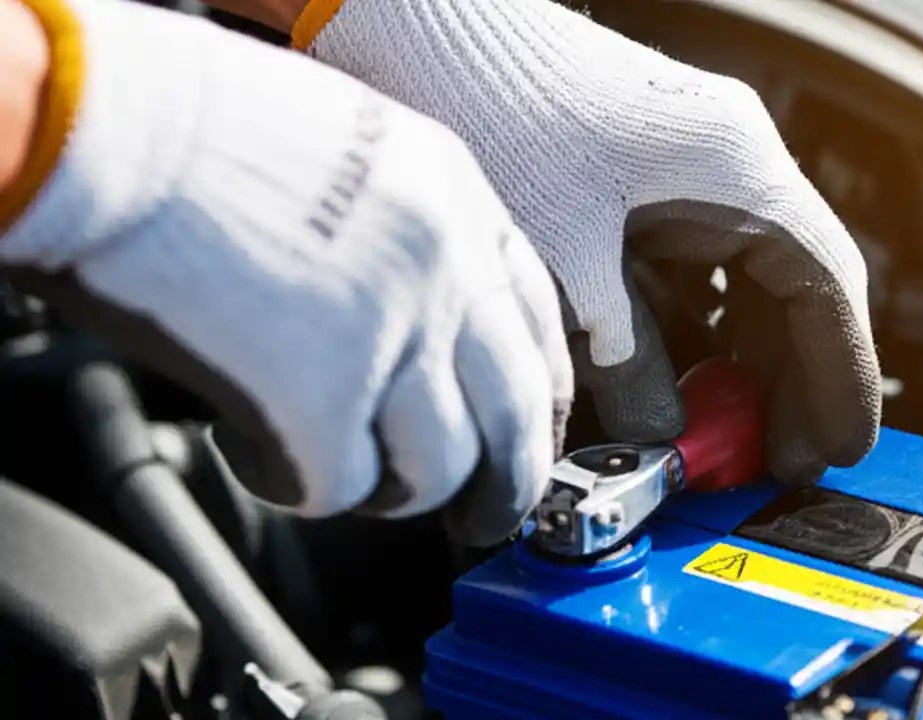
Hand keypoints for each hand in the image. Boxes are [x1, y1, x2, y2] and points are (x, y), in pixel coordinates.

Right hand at [0, 0, 571, 544]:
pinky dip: (294, 484)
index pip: (539, 322)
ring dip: (387, 490)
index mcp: (456, 197)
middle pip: (515, 414)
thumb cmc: (200, 130)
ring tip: (328, 461)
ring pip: (436, 469)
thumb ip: (413, 239)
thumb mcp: (356, 153)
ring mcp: (390, 330)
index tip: (529, 440)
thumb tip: (433, 338)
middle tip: (480, 518)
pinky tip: (252, 444)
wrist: (108, 126)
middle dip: (504, 488)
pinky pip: (336, 486)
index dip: (540, 399)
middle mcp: (443, 265)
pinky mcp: (318, 394)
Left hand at [298, 0, 881, 481]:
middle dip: (791, 378)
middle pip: (795, 286)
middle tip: (774, 458)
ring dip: (745, 355)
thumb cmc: (495, 114)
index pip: (826, 284)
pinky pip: (699, 261)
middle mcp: (731, 161)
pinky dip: (699, 323)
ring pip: (747, 277)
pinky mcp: (645, 175)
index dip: (841, 375)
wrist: (424, 31)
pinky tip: (679, 372)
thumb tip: (661, 432)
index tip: (839, 448)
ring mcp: (691, 165)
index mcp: (737, 170)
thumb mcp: (566, 264)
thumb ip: (625, 360)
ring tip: (727, 431)